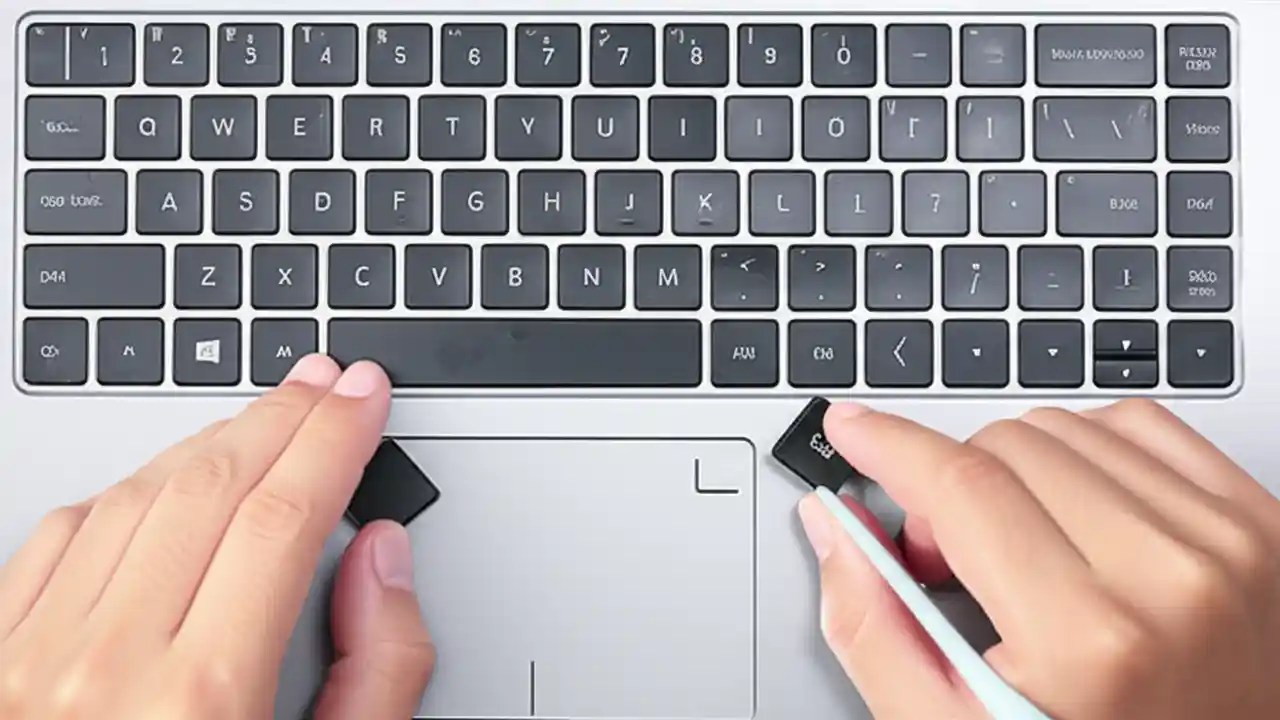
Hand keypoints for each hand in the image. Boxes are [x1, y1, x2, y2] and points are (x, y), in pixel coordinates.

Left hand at [0, 355, 433, 719]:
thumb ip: (377, 674)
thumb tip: (380, 559)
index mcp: (199, 702)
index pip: (285, 514)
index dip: (335, 437)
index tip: (364, 395)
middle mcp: (101, 668)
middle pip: (210, 485)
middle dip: (281, 415)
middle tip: (327, 379)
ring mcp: (27, 661)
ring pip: (132, 496)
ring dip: (209, 440)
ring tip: (264, 416)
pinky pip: (57, 537)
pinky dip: (124, 490)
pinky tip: (164, 481)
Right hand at [798, 399, 1279, 719]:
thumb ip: (874, 630)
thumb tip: (836, 525)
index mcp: (1086, 639)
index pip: (961, 487)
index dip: (888, 445)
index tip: (852, 430)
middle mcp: (1170, 577)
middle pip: (1005, 447)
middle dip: (948, 488)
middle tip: (944, 557)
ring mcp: (1227, 542)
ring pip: (1067, 427)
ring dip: (1017, 470)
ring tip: (1018, 545)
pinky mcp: (1260, 521)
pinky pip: (1141, 425)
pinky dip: (1087, 452)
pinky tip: (1075, 510)